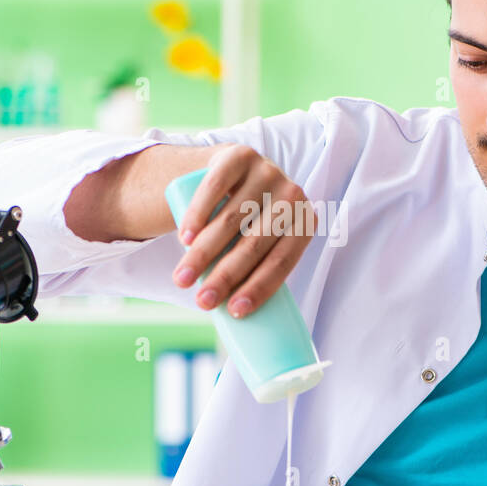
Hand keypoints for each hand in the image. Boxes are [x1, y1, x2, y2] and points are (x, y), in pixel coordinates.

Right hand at [171, 144, 317, 317]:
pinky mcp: (238, 155)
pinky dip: (199, 215)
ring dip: (204, 253)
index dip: (259, 288)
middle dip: (226, 277)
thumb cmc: (246, 224)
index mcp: (303, 222)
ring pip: (232, 220)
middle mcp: (292, 193)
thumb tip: (242, 331)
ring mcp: (267, 170)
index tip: (234, 313)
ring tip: (182, 279)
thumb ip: (257, 268)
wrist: (231, 173)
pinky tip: (185, 238)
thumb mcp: (260, 242)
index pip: (283, 261)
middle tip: (201, 302)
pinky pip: (217, 187)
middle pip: (255, 243)